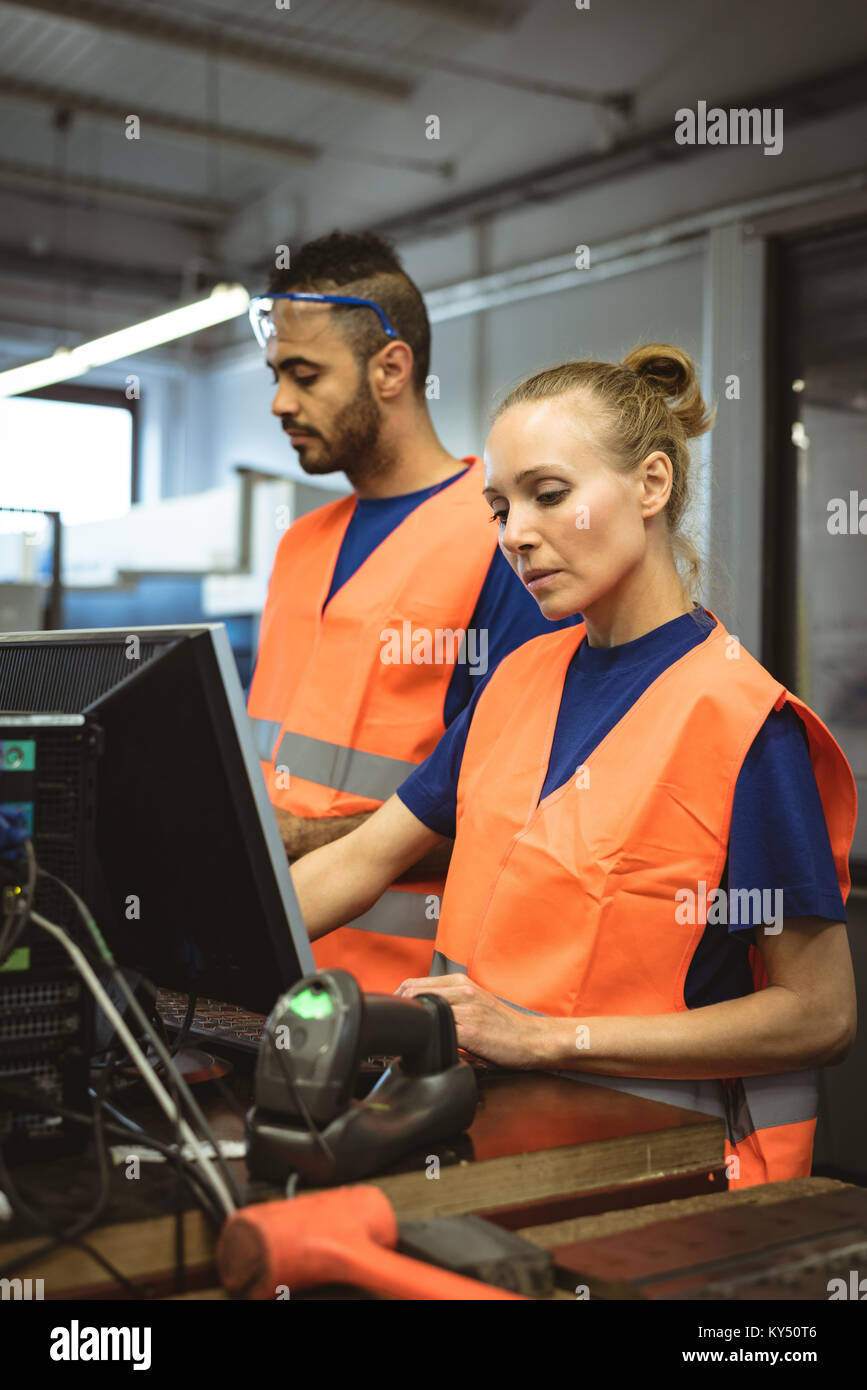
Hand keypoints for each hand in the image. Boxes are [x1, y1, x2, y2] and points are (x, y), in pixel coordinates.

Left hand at [394, 974, 547, 1068]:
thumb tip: (419, 1009)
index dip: (399, 1000)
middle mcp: (463, 992)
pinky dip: (428, 1040)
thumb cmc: (503, 1025)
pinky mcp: (472, 1033)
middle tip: (395, 1030)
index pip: (414, 983)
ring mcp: (467, 1012)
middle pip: (414, 994)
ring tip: (406, 1040)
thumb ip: (450, 1001)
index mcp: (462, 983)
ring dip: (412, 1027)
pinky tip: (425, 1049)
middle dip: (400, 1012)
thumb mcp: (475, 1003)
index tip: (396, 1015)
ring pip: (424, 1012)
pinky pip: (440, 1033)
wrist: (532, 1039)